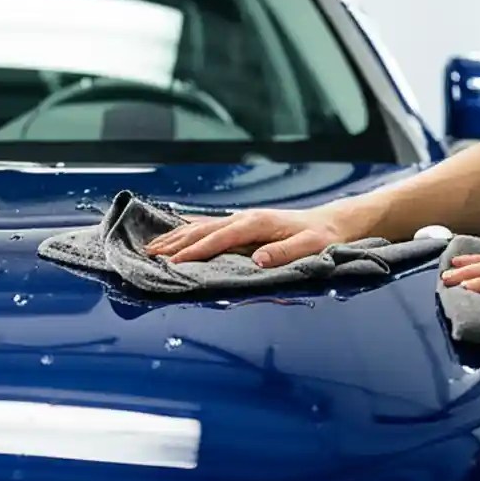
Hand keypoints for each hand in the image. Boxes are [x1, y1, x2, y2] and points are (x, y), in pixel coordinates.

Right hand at [144, 207, 353, 266]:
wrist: (331, 223)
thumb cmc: (322, 237)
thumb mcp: (311, 247)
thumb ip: (285, 252)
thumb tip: (258, 259)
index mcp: (257, 223)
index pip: (220, 237)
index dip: (196, 250)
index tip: (174, 261)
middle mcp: (245, 218)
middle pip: (202, 230)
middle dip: (174, 243)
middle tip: (148, 256)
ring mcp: (242, 219)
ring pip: (201, 227)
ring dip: (175, 237)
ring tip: (150, 247)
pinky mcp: (242, 224)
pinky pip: (209, 226)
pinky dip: (188, 230)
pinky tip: (174, 233)